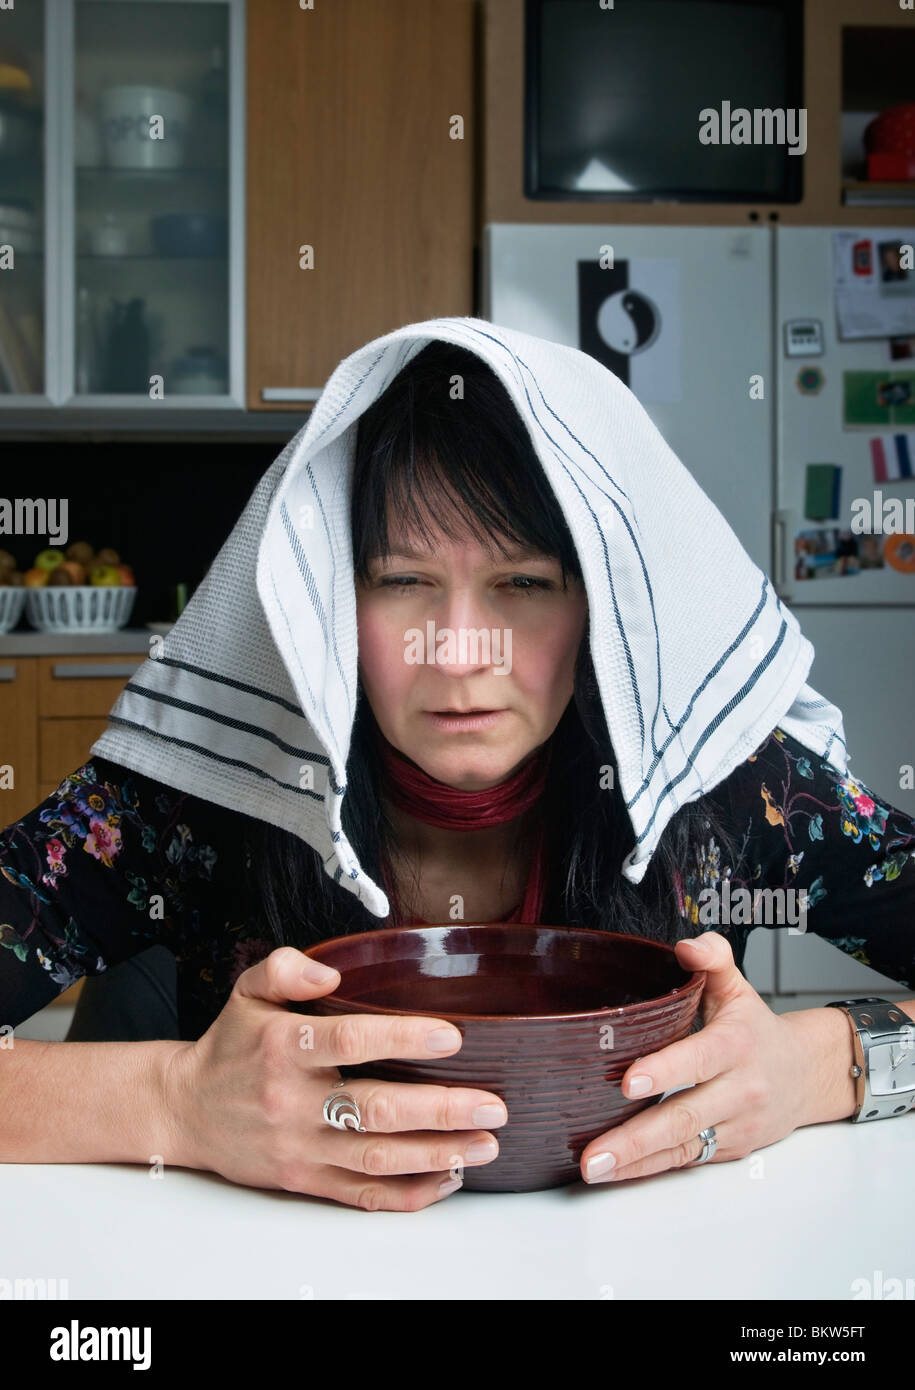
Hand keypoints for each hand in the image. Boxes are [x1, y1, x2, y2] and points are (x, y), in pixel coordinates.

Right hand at [161, 947, 506, 1210]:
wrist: (186, 1111)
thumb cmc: (231, 1046)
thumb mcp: (247, 991)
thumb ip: (286, 968)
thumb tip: (329, 972)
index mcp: (282, 1048)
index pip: (349, 1042)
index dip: (403, 1038)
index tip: (453, 1036)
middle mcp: (293, 1102)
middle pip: (374, 1110)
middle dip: (440, 1109)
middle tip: (491, 1103)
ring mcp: (300, 1147)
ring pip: (376, 1158)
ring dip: (437, 1154)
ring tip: (485, 1142)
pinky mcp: (305, 1181)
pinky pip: (363, 1195)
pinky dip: (410, 1193)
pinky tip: (449, 1177)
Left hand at [580, 931, 808, 1184]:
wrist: (806, 1074)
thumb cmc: (757, 1030)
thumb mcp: (738, 987)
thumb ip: (713, 958)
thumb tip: (685, 946)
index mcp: (736, 1045)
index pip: (699, 1059)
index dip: (664, 1072)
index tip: (628, 1083)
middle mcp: (739, 1089)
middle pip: (685, 1116)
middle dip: (635, 1137)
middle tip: (593, 1151)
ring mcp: (734, 1125)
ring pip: (682, 1147)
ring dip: (635, 1162)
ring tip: (594, 1168)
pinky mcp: (728, 1150)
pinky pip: (686, 1161)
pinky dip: (649, 1170)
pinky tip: (616, 1173)